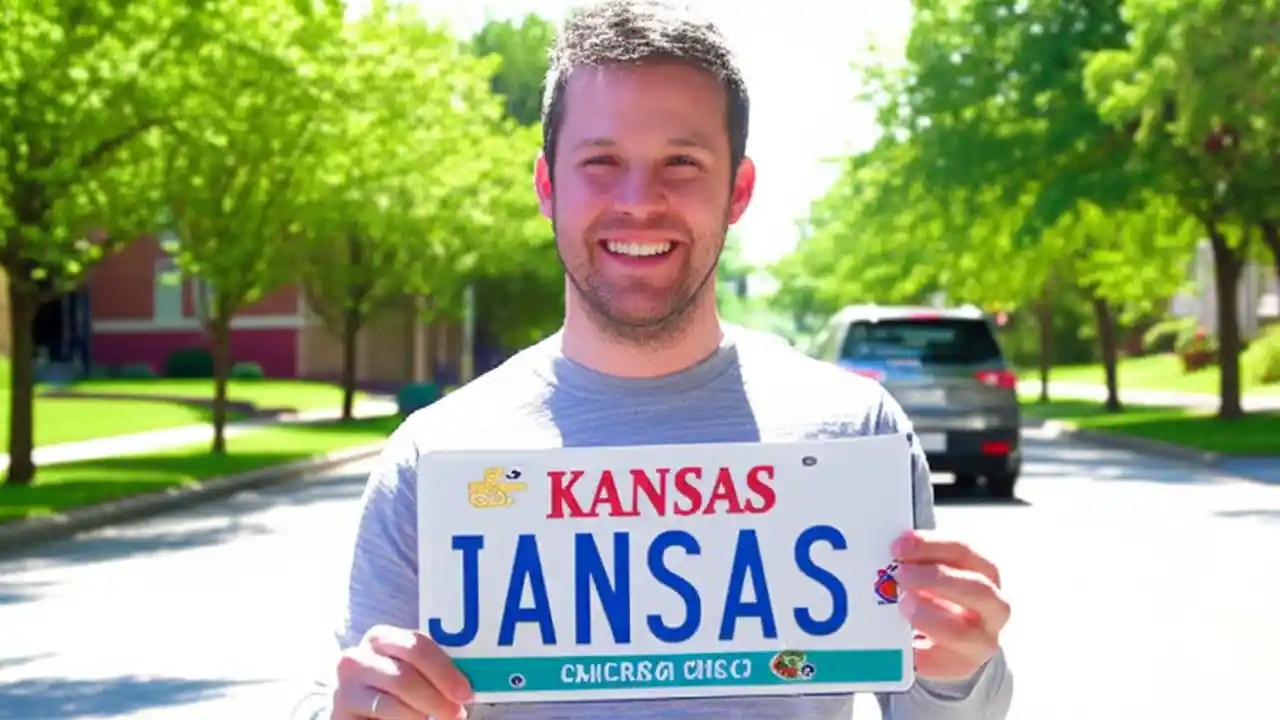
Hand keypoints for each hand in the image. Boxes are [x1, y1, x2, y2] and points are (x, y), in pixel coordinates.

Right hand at [332, 625, 472, 718]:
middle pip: (404, 676)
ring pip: (392, 704)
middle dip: (436, 698)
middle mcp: (357, 657)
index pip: (417, 647)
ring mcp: (345, 687)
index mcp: (382, 638)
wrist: (362, 713)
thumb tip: (466, 687)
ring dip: (422, 715)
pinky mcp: (340, 713)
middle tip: (456, 714)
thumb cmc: (396, 690)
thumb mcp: (415, 674)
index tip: (465, 693)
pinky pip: (381, 717)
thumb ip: (435, 673)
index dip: (444, 671)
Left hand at [890, 530, 1009, 681]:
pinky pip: (937, 659)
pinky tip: (901, 639)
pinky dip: (916, 649)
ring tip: (903, 606)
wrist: (955, 639)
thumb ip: (918, 559)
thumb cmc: (940, 593)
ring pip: (960, 631)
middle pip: (975, 589)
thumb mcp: (936, 570)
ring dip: (926, 616)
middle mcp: (993, 606)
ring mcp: (981, 639)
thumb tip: (890, 550)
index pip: (963, 551)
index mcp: (985, 571)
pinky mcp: (962, 664)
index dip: (930, 546)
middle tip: (901, 575)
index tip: (899, 546)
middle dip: (935, 579)